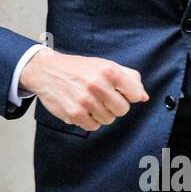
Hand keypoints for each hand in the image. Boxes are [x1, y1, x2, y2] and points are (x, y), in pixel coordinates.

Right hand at [19, 48, 148, 131]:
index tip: (120, 92)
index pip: (135, 94)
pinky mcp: (74, 113)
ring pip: (108, 120)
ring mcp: (85, 100)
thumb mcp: (104, 65)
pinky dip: (89, 120)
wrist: (46, 71)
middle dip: (115, 106)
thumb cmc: (78, 68)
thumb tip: (144, 97)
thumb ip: (128, 78)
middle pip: (122, 110)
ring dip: (101, 114)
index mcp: (109, 71)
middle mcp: (98, 85)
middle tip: (103, 98)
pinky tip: (82, 108)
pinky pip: (93, 126)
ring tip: (90, 102)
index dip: (129, 95)